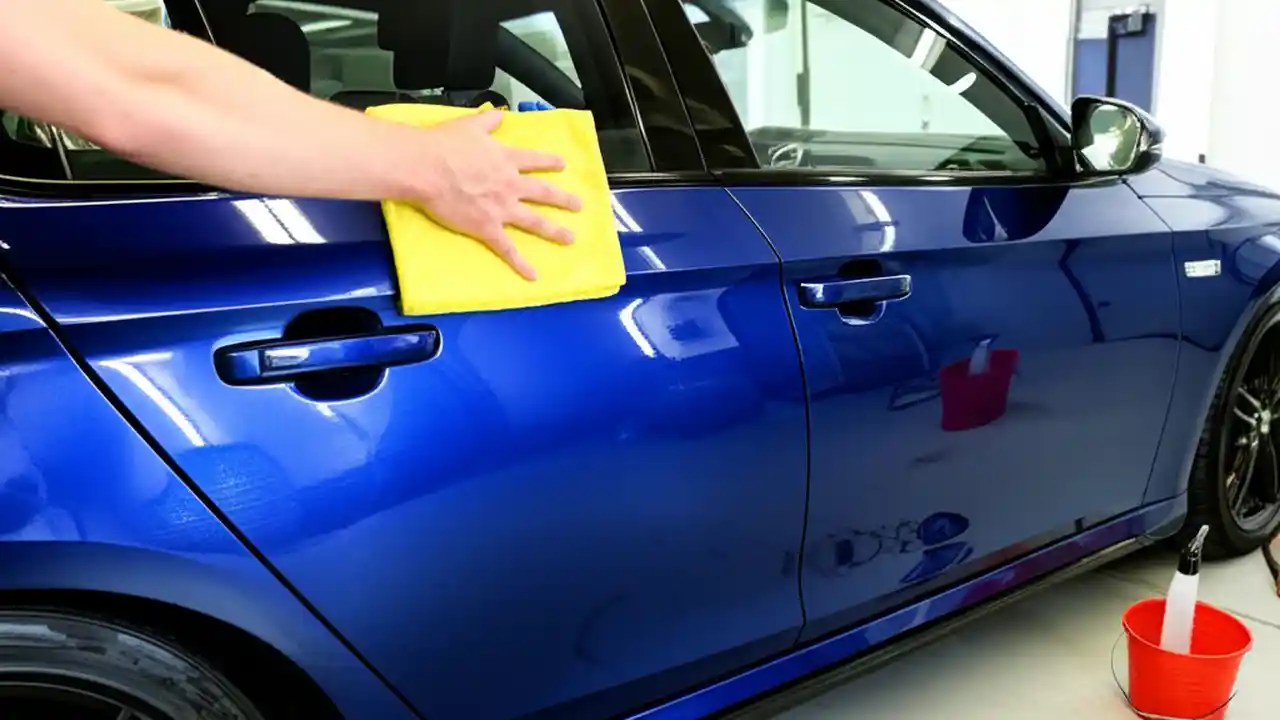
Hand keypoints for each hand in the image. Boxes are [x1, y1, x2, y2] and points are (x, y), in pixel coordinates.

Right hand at [414, 110, 581, 279]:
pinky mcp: (487, 227)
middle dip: (562, 199)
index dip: (549, 162)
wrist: (427, 167)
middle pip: (542, 192)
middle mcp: (510, 184)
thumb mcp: (470, 125)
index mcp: (505, 159)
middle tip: (578, 205)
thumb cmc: (444, 144)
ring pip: (534, 221)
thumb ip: (488, 121)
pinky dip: (520, 263)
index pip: (533, 160)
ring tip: (570, 238)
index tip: (562, 165)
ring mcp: (502, 207)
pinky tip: (533, 275)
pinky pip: (508, 249)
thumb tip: (499, 115)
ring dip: (554, 230)